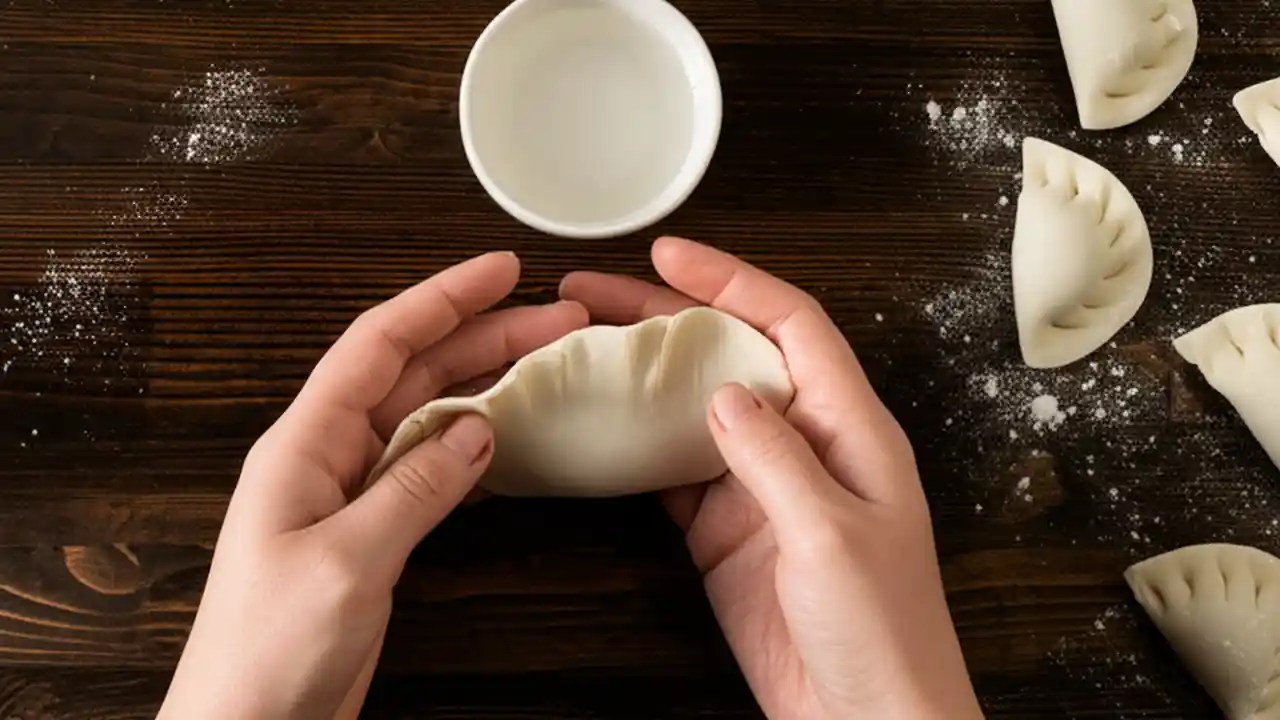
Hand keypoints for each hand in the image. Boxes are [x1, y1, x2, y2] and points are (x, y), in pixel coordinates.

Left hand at [160, 252, 587, 719]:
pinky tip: (513, 435)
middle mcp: (329, 455)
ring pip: (427, 416)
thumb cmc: (269, 648)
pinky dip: (474, 446)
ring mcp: (352, 494)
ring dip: (485, 384)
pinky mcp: (372, 534)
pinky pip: (429, 469)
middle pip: (413, 372)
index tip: (503, 268)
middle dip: (484, 335)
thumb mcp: (346, 561)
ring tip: (550, 361)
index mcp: (305, 443)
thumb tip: (481, 427)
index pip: (379, 345)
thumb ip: (413, 489)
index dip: (441, 298)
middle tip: (559, 316)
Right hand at [561, 237, 981, 719]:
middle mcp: (805, 444)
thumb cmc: (882, 632)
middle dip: (664, 319)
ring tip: (579, 350)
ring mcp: (762, 488)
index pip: (791, 325)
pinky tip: (596, 430)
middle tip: (590, 297)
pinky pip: (674, 472)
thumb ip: (774, 457)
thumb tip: (719, 392)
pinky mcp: (728, 531)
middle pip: (730, 355)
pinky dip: (634, 447)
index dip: (731, 281)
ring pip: (694, 409)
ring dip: (641, 378)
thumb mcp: (829, 535)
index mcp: (849, 428)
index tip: (667, 257)